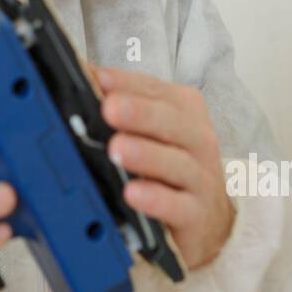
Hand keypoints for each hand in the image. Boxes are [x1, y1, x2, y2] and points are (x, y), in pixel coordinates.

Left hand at [93, 65, 234, 270]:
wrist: (208, 216)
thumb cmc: (172, 164)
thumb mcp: (152, 129)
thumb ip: (124, 102)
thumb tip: (84, 75)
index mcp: (185, 111)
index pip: (155, 91)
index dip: (128, 84)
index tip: (102, 79)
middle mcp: (197, 139)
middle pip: (170, 121)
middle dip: (139, 113)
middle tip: (109, 108)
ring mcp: (201, 177)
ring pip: (176, 162)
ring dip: (146, 154)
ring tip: (116, 149)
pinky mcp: (197, 214)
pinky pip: (178, 206)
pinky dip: (156, 199)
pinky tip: (133, 193)